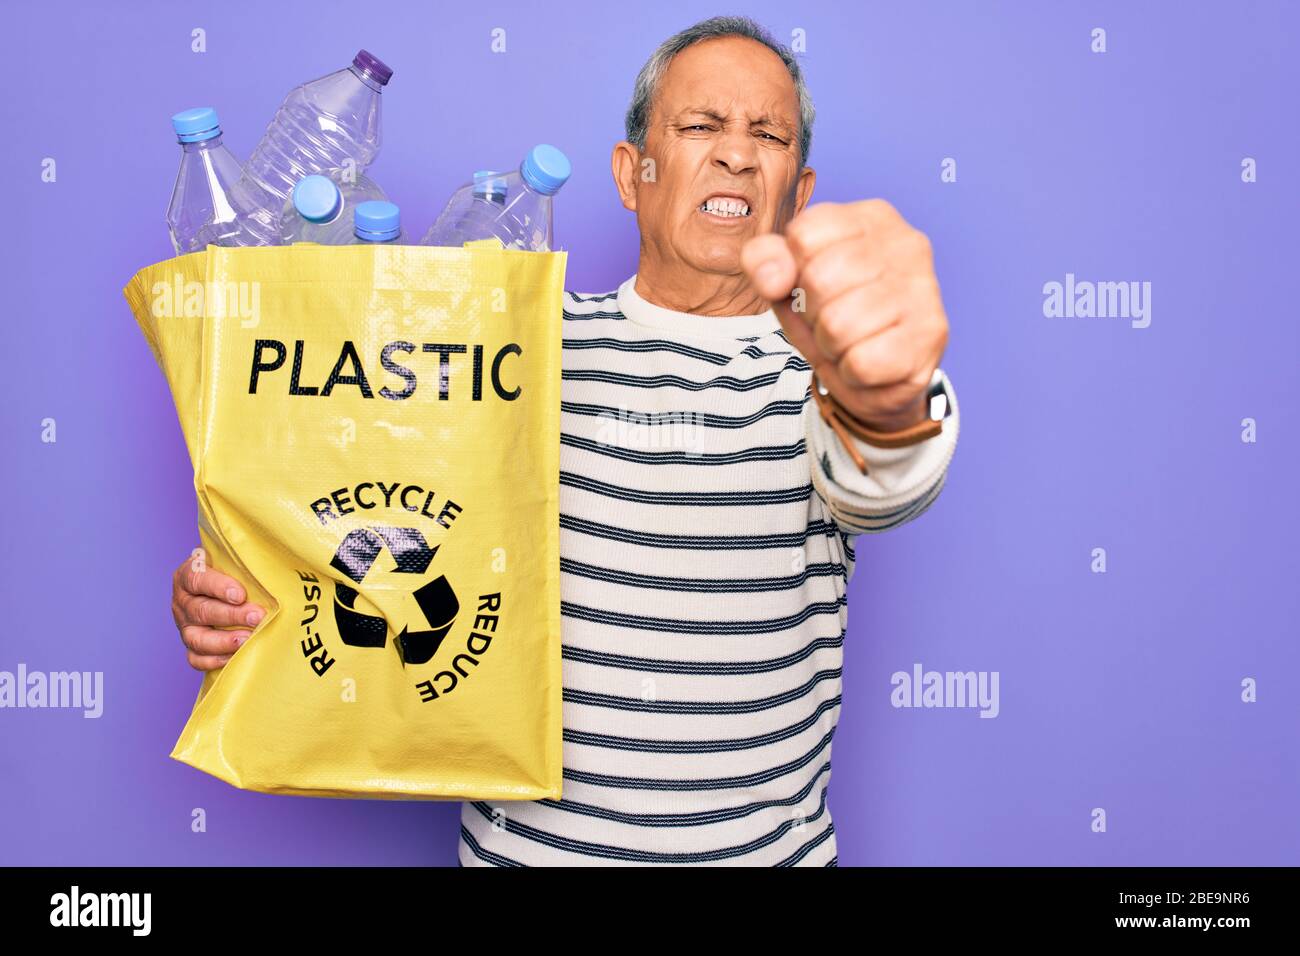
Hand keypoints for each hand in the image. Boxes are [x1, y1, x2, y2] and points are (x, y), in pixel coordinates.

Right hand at [171, 548, 264, 670]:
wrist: (226, 587)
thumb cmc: (234, 571)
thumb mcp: (234, 560)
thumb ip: (245, 561)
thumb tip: (272, 568)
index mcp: (188, 575)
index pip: (197, 579)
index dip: (218, 587)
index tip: (240, 594)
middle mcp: (183, 602)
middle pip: (201, 611)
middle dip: (231, 616)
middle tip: (257, 617)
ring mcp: (185, 626)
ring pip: (197, 639)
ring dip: (224, 641)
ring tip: (248, 640)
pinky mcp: (192, 646)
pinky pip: (197, 659)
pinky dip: (216, 660)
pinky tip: (237, 656)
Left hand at [741, 199, 948, 432]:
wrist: (879, 375)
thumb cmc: (832, 314)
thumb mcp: (787, 281)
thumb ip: (764, 261)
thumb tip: (773, 278)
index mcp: (871, 217)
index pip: (803, 235)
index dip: (794, 273)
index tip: (813, 285)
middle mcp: (906, 243)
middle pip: (819, 279)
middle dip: (812, 313)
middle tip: (832, 320)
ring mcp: (924, 288)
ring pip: (838, 326)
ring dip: (831, 346)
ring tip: (851, 342)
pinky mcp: (931, 335)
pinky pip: (862, 363)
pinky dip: (852, 372)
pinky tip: (870, 361)